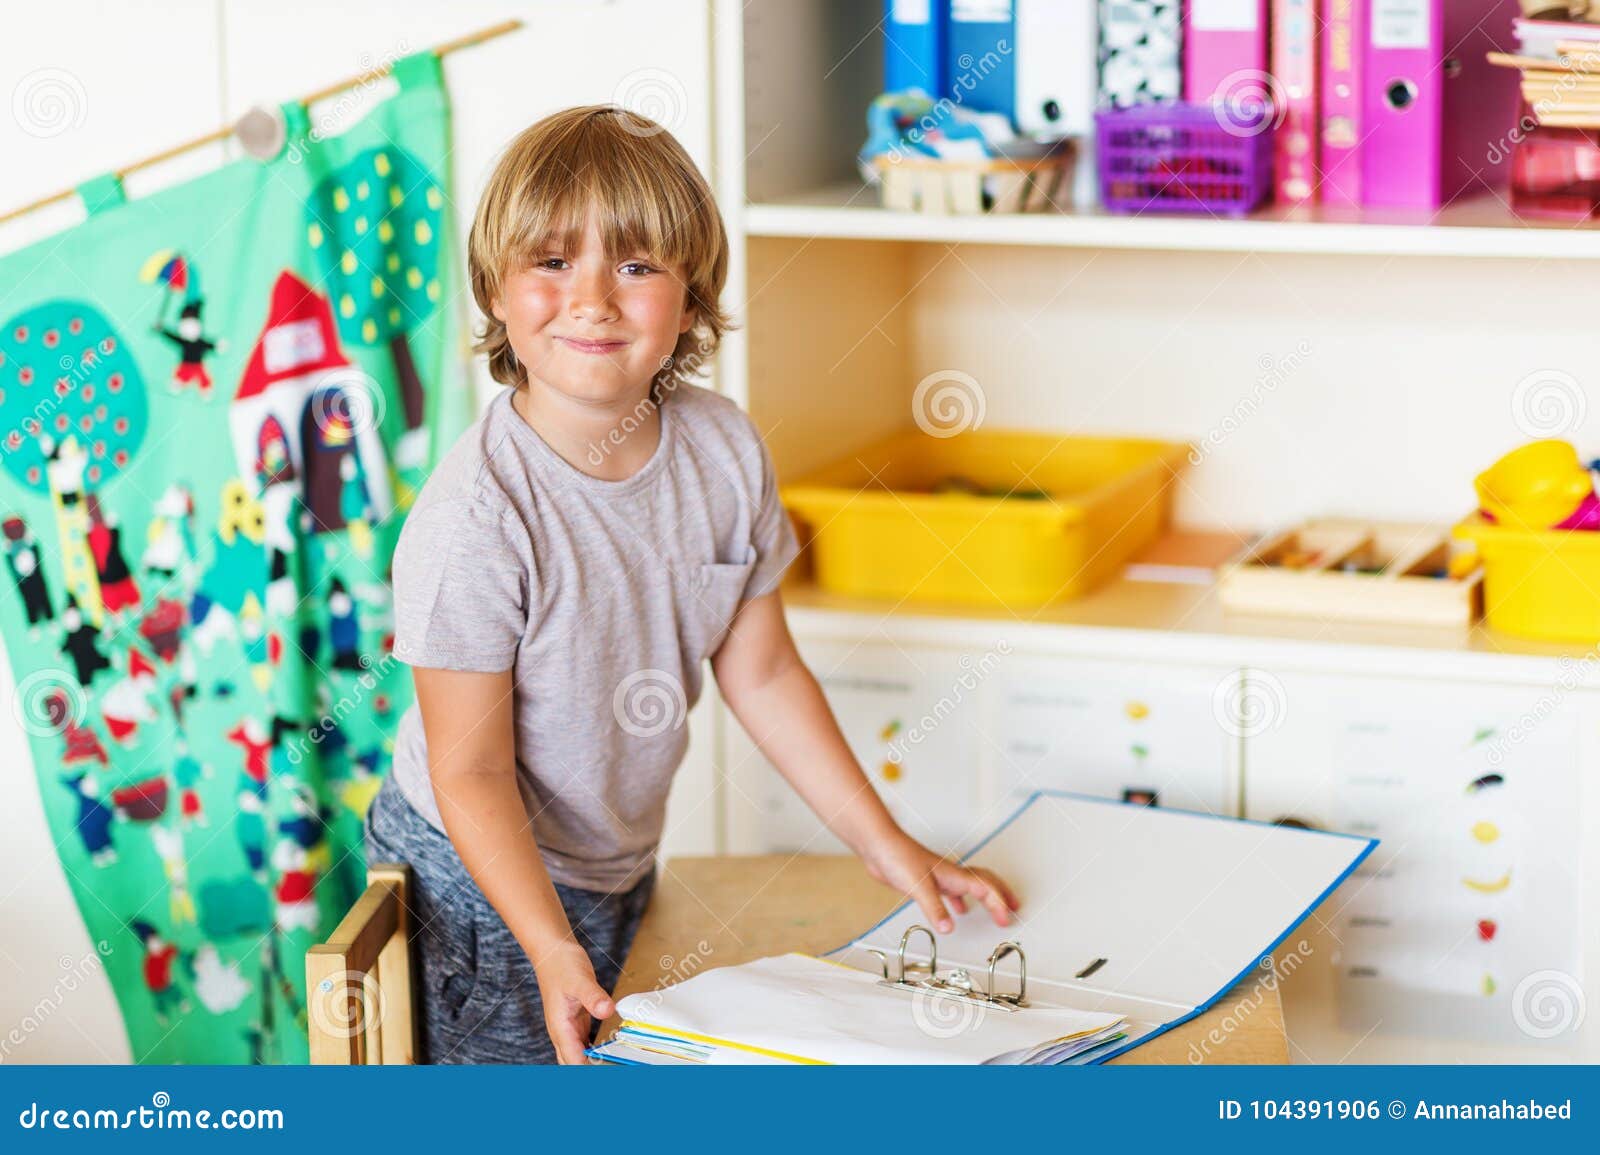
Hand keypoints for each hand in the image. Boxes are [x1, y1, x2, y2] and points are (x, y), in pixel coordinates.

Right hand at [533, 940, 613, 1064]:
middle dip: (590, 1074)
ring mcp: (568, 1029)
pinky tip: (608, 1054)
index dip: (589, 1073)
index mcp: (561, 1029)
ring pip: (577, 1058)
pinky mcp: (575, 1023)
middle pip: (573, 1066)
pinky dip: (594, 1053)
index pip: (574, 1063)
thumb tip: (608, 1011)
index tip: (608, 1076)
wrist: (553, 952)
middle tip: (616, 1075)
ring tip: (614, 1070)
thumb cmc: (562, 965)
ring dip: (592, 1066)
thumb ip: (593, 997)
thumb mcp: (580, 980)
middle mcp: (562, 1033)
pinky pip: (583, 1046)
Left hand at [862, 832, 1019, 933]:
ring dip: (985, 898)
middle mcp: (950, 875)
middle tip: (1014, 908)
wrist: (878, 845)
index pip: (984, 888)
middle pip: (985, 883)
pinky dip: (958, 902)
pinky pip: (950, 892)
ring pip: (970, 887)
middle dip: (1001, 895)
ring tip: (993, 909)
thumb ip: (934, 907)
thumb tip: (948, 928)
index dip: (998, 903)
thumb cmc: (897, 856)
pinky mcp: (926, 882)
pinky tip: (953, 912)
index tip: (1007, 918)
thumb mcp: (917, 886)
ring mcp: (939, 877)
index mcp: (953, 875)